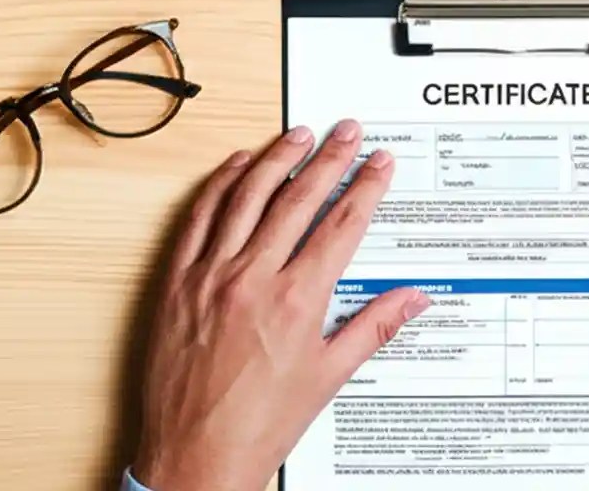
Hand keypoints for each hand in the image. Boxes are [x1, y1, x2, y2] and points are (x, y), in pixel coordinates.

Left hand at [133, 121, 430, 490]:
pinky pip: (198, 218)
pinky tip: (236, 166)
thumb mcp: (329, 376)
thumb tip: (411, 300)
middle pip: (299, 199)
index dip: (365, 186)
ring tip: (297, 135)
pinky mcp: (177, 283)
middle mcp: (253, 279)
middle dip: (329, 158)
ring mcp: (211, 276)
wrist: (195, 456)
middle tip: (346, 131)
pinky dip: (219, 185)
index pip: (341, 224)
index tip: (379, 163)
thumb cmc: (258, 424)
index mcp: (297, 300)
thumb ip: (372, 327)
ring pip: (246, 196)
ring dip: (276, 158)